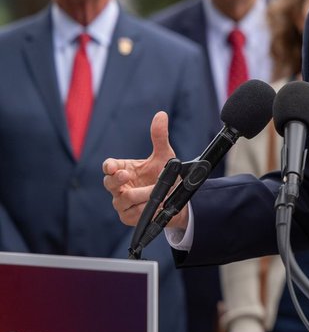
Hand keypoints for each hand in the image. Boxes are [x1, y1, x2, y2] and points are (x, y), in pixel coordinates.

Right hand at [102, 111, 186, 228]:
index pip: (109, 167)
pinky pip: (131, 213)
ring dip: (141, 194)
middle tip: (127, 175)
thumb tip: (161, 114)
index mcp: (123, 169)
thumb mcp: (164, 155)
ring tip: (156, 190)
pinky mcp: (128, 216)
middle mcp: (120, 186)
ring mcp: (122, 202)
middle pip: (109, 183)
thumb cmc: (164, 175)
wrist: (175, 198)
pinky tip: (155, 205)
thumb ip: (159, 137)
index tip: (112, 166)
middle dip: (117, 179)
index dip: (109, 166)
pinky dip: (144, 208)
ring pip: (123, 199)